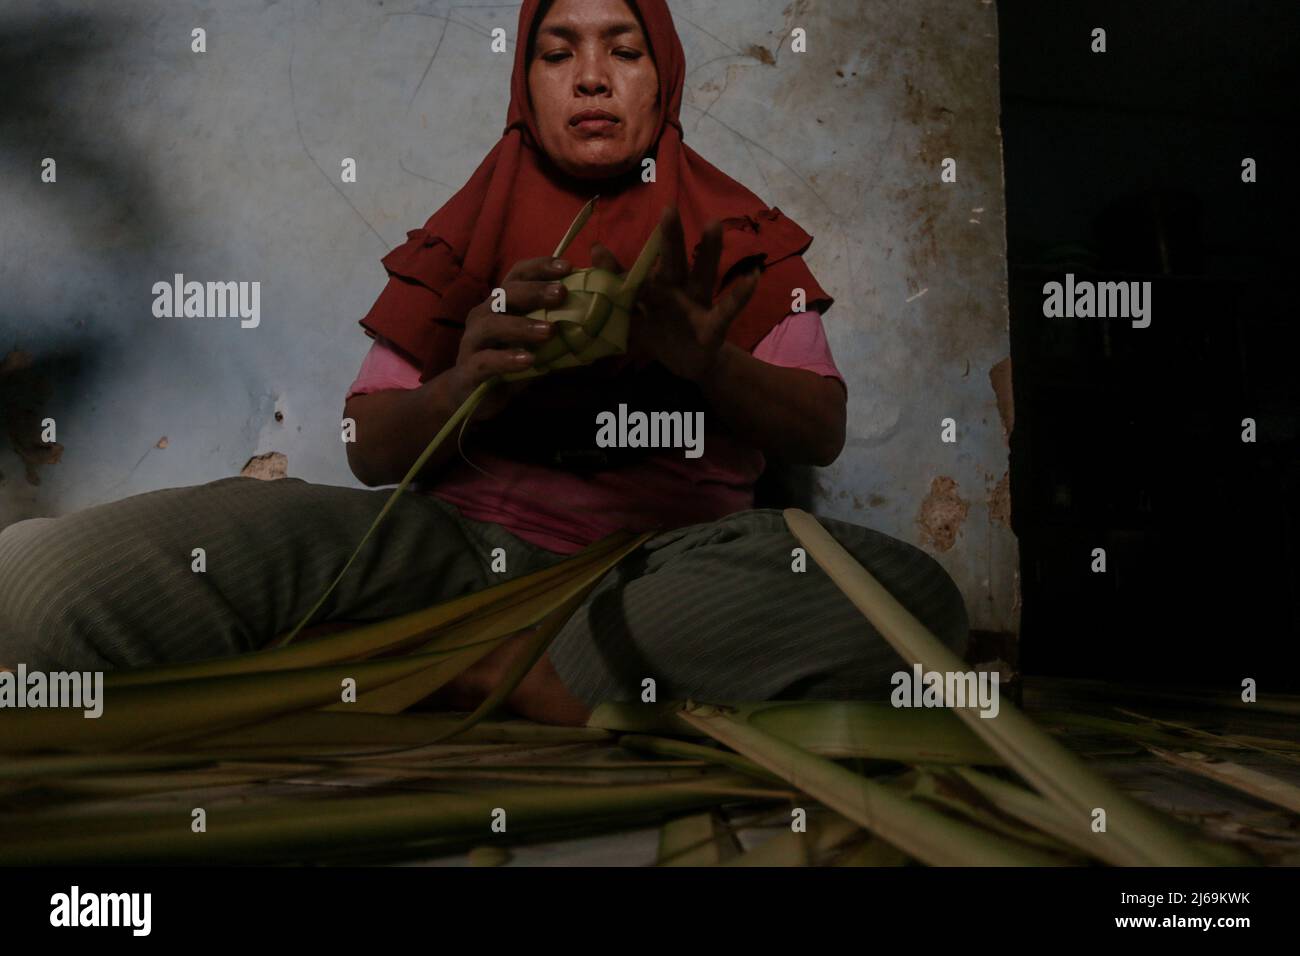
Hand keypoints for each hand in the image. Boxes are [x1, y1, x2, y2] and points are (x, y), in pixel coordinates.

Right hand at [446, 256, 570, 417]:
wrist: (474, 396)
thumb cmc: (512, 361)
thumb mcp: (542, 340)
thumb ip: (565, 322)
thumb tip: (600, 310)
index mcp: (503, 302)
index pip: (519, 273)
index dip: (541, 266)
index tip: (568, 266)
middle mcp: (485, 314)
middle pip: (506, 293)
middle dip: (535, 291)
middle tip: (562, 294)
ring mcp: (473, 340)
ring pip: (493, 324)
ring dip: (522, 325)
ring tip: (550, 331)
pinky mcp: (469, 369)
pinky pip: (487, 361)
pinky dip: (507, 359)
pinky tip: (528, 361)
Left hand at [594, 206, 759, 382]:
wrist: (690, 364)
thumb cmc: (663, 332)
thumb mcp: (637, 314)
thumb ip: (619, 286)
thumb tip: (595, 250)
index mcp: (660, 288)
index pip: (644, 267)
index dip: (630, 255)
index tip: (612, 237)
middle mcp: (679, 291)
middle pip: (674, 262)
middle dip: (670, 238)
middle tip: (668, 209)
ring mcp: (697, 307)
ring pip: (702, 276)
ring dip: (708, 252)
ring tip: (713, 225)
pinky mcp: (711, 329)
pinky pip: (727, 310)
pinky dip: (739, 295)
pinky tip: (753, 276)